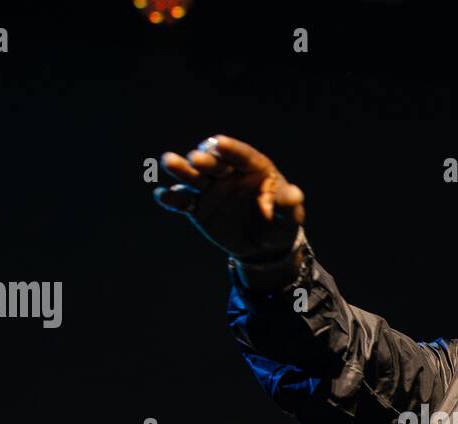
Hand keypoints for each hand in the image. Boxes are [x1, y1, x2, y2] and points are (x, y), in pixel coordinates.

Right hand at [153, 135, 304, 259]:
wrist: (265, 247)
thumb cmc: (281, 223)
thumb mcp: (290, 216)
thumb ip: (289, 204)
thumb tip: (295, 195)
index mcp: (254, 168)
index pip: (242, 155)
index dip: (231, 150)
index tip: (218, 143)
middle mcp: (229, 174)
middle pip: (214, 162)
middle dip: (205, 160)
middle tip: (195, 159)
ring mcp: (211, 189)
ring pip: (194, 177)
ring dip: (181, 170)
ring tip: (169, 162)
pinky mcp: (198, 207)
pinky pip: (183, 202)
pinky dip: (172, 198)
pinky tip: (162, 195)